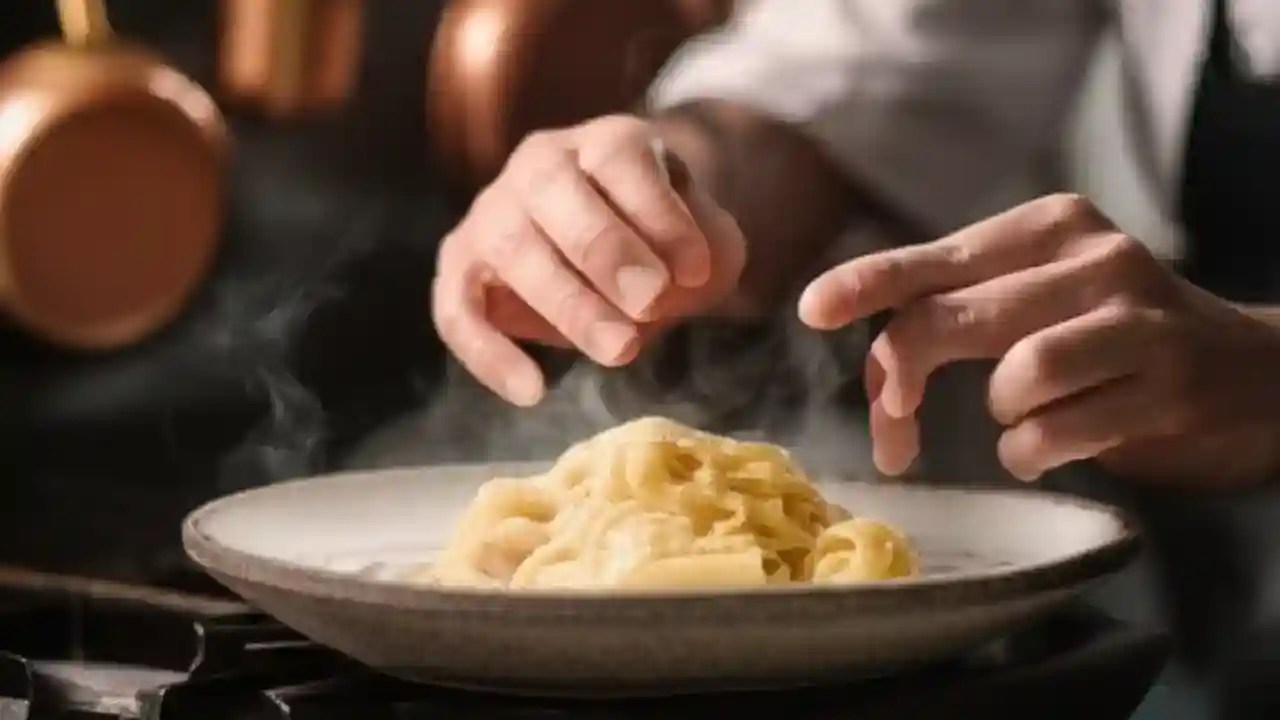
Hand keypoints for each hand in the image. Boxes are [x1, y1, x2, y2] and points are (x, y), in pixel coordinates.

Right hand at [432, 115, 745, 405]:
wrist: (618, 258)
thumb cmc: (663, 244)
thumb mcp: (704, 238)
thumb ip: (707, 247)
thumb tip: (686, 274)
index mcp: (604, 144)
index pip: (619, 157)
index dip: (658, 212)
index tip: (695, 270)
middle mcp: (539, 164)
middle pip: (552, 189)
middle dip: (604, 249)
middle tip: (651, 304)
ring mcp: (493, 212)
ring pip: (510, 247)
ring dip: (565, 303)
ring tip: (620, 350)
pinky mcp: (462, 267)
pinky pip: (455, 306)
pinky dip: (486, 351)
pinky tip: (532, 392)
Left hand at [799, 193, 1279, 486]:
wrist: (1251, 370)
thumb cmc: (1114, 333)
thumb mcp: (1040, 296)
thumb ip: (960, 313)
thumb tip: (879, 365)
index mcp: (1048, 227)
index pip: (935, 257)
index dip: (868, 285)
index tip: (813, 310)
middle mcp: (1093, 259)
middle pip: (951, 320)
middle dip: (904, 381)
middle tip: (894, 427)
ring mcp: (1136, 320)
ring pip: (1012, 378)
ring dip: (1000, 415)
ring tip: (1022, 417)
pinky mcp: (1167, 385)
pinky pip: (1053, 433)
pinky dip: (1032, 452)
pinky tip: (1051, 444)